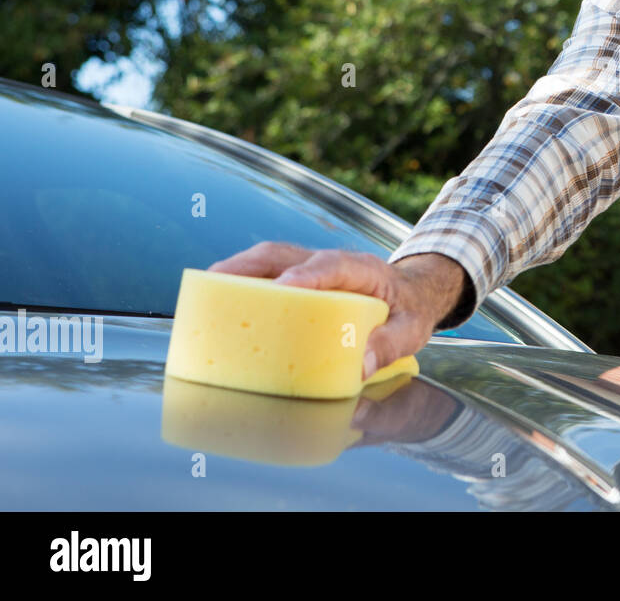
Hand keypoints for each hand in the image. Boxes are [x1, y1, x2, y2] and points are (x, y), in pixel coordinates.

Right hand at [207, 242, 468, 377]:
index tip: (283, 287)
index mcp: (363, 269)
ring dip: (238, 269)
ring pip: (271, 257)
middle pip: (287, 254)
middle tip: (216, 280)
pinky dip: (242, 281)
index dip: (307, 273)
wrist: (414, 292)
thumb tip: (362, 365)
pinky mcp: (300, 278)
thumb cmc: (411, 309)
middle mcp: (332, 262)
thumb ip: (391, 344)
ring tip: (205, 287)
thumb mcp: (413, 328)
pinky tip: (219, 297)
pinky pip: (268, 272)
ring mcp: (313, 267)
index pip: (332, 265)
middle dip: (251, 265)